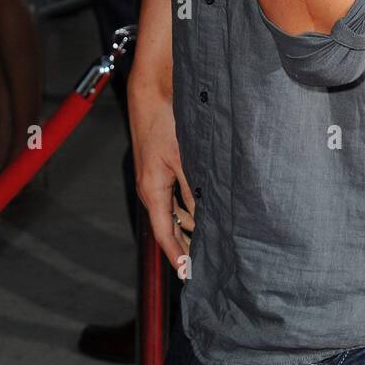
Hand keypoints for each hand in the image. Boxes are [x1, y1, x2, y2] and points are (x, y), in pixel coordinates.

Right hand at [130, 86, 196, 279]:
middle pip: (170, 226)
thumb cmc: (163, 120)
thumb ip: (193, 190)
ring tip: (213, 240)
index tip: (190, 276)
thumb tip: (205, 218)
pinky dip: (190, 205)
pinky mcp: (163, 164)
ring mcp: (156, 177)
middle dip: (187, 245)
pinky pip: (176, 194)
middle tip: (207, 264)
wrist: (151, 89)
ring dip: (191, 224)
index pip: (165, 235)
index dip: (178, 257)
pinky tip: (207, 208)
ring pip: (175, 210)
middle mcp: (151, 188)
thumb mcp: (183, 158)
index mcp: (152, 191)